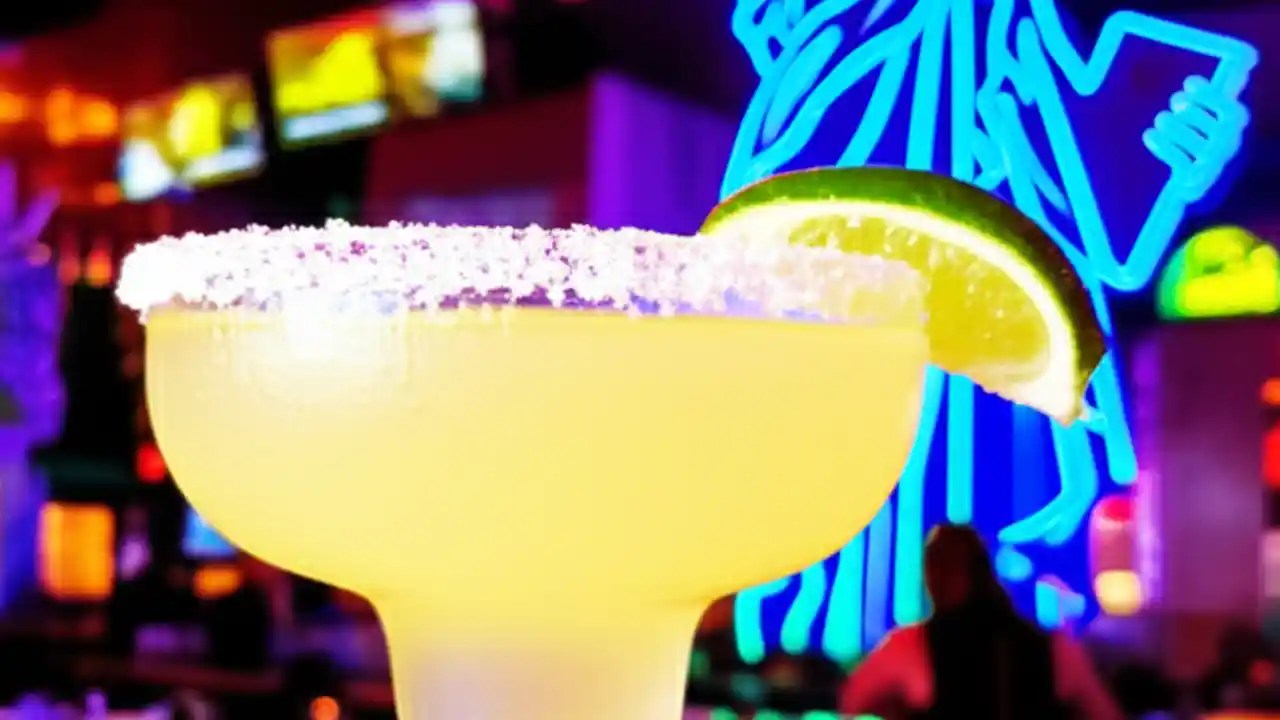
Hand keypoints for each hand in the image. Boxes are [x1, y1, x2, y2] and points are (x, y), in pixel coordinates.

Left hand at [1143, 75, 1249, 199]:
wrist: (1209, 182)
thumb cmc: (1209, 138)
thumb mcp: (1217, 115)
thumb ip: (1215, 95)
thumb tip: (1226, 64)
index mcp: (1237, 123)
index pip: (1225, 107)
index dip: (1206, 94)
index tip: (1188, 83)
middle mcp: (1229, 143)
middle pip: (1202, 121)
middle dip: (1185, 109)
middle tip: (1174, 102)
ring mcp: (1211, 163)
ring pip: (1187, 139)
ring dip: (1170, 125)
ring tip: (1161, 119)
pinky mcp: (1195, 179)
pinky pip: (1176, 158)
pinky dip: (1161, 145)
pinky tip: (1150, 135)